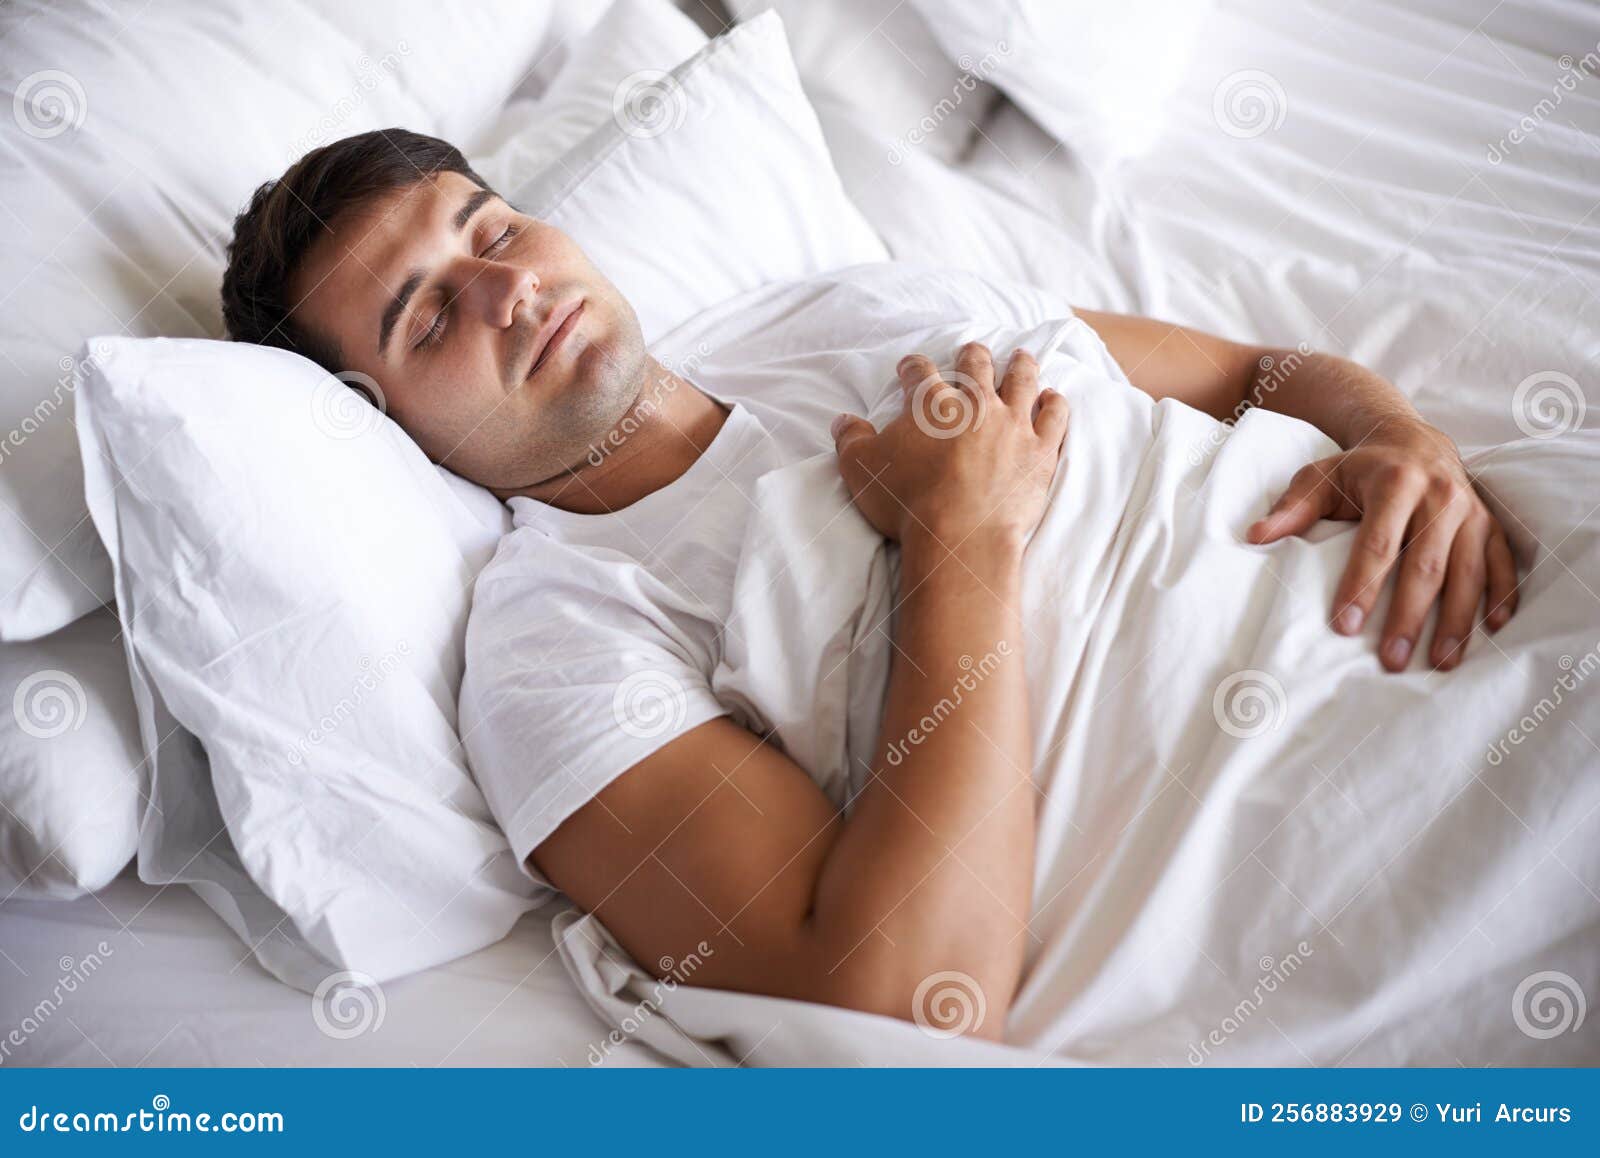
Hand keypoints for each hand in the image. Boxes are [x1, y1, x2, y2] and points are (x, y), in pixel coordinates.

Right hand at [832, 343, 1068, 550]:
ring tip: (1022, 356)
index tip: (909, 367)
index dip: (913, 367)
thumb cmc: (907, 502)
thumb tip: (841, 421)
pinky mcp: (1041, 450)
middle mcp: (975, 404)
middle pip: (977, 366)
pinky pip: (1054, 417)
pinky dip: (1055, 403)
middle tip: (973, 350)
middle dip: (973, 355)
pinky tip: (1053, 397)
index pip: (920, 372)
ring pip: (1022, 381)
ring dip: (1021, 365)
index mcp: (930, 404)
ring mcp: (1013, 424)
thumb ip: (851, 440)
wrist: (960, 534)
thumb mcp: (862, 469)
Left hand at [1247, 419, 1518, 671]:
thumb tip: (1255, 537)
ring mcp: (1472, 512)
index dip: (1361, 586)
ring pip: (1468, 571)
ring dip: (1457, 620)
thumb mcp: (1319, 477)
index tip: (1345, 626)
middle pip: (1425, 566)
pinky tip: (1492, 630)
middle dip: (1410, 617)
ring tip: (1442, 662)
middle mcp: (1440, 496)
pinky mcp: (1491, 524)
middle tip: (1392, 661)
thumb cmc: (1359, 470)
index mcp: (1395, 483)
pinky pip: (1502, 563)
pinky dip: (1501, 596)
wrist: (1415, 442)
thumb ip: (1291, 508)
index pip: (1376, 544)